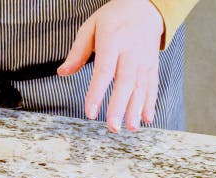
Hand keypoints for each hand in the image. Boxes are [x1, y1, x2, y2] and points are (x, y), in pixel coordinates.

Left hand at [58, 0, 163, 131]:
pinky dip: (150, 103)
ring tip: (130, 128)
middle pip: (125, 83)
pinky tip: (147, 119)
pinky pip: (152, 85)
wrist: (145, 7)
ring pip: (141, 87)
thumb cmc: (114, 18)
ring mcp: (144, 60)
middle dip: (119, 107)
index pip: (104, 71)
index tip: (90, 112)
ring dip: (136, 109)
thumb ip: (77, 52)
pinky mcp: (152, 65)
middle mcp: (130, 52)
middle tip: (112, 127)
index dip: (97, 93)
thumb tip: (63, 72)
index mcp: (112, 42)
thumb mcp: (91, 27)